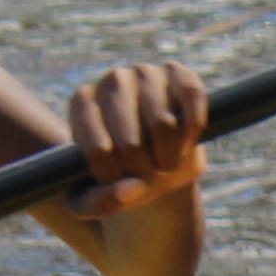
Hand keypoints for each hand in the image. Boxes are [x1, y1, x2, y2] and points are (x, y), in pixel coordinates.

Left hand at [65, 60, 211, 215]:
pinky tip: (185, 144)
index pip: (99, 151)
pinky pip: (192, 100)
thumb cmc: (115, 179)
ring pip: (163, 124)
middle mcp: (112, 81)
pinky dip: (192, 130)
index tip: (118, 182)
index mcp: (82, 104)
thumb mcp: (91, 201)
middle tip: (147, 177)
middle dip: (142, 171)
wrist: (151, 164)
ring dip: (169, 157)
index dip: (114, 178)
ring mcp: (146, 73)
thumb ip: (97, 203)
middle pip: (131, 142)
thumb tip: (131, 189)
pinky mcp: (179, 74)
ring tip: (165, 164)